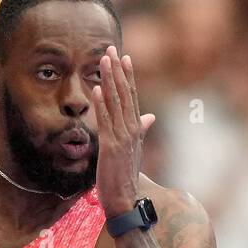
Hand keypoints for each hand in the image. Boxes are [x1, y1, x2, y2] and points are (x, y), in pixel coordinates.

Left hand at [91, 45, 155, 216]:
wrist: (124, 199)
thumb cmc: (126, 176)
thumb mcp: (134, 149)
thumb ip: (141, 130)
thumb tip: (150, 117)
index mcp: (136, 129)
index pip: (132, 97)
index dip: (128, 76)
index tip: (124, 57)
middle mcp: (132, 130)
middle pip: (125, 94)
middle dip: (117, 71)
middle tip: (111, 49)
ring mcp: (122, 138)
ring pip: (115, 103)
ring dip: (109, 80)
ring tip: (103, 60)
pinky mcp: (111, 147)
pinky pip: (105, 121)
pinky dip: (102, 105)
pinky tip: (97, 89)